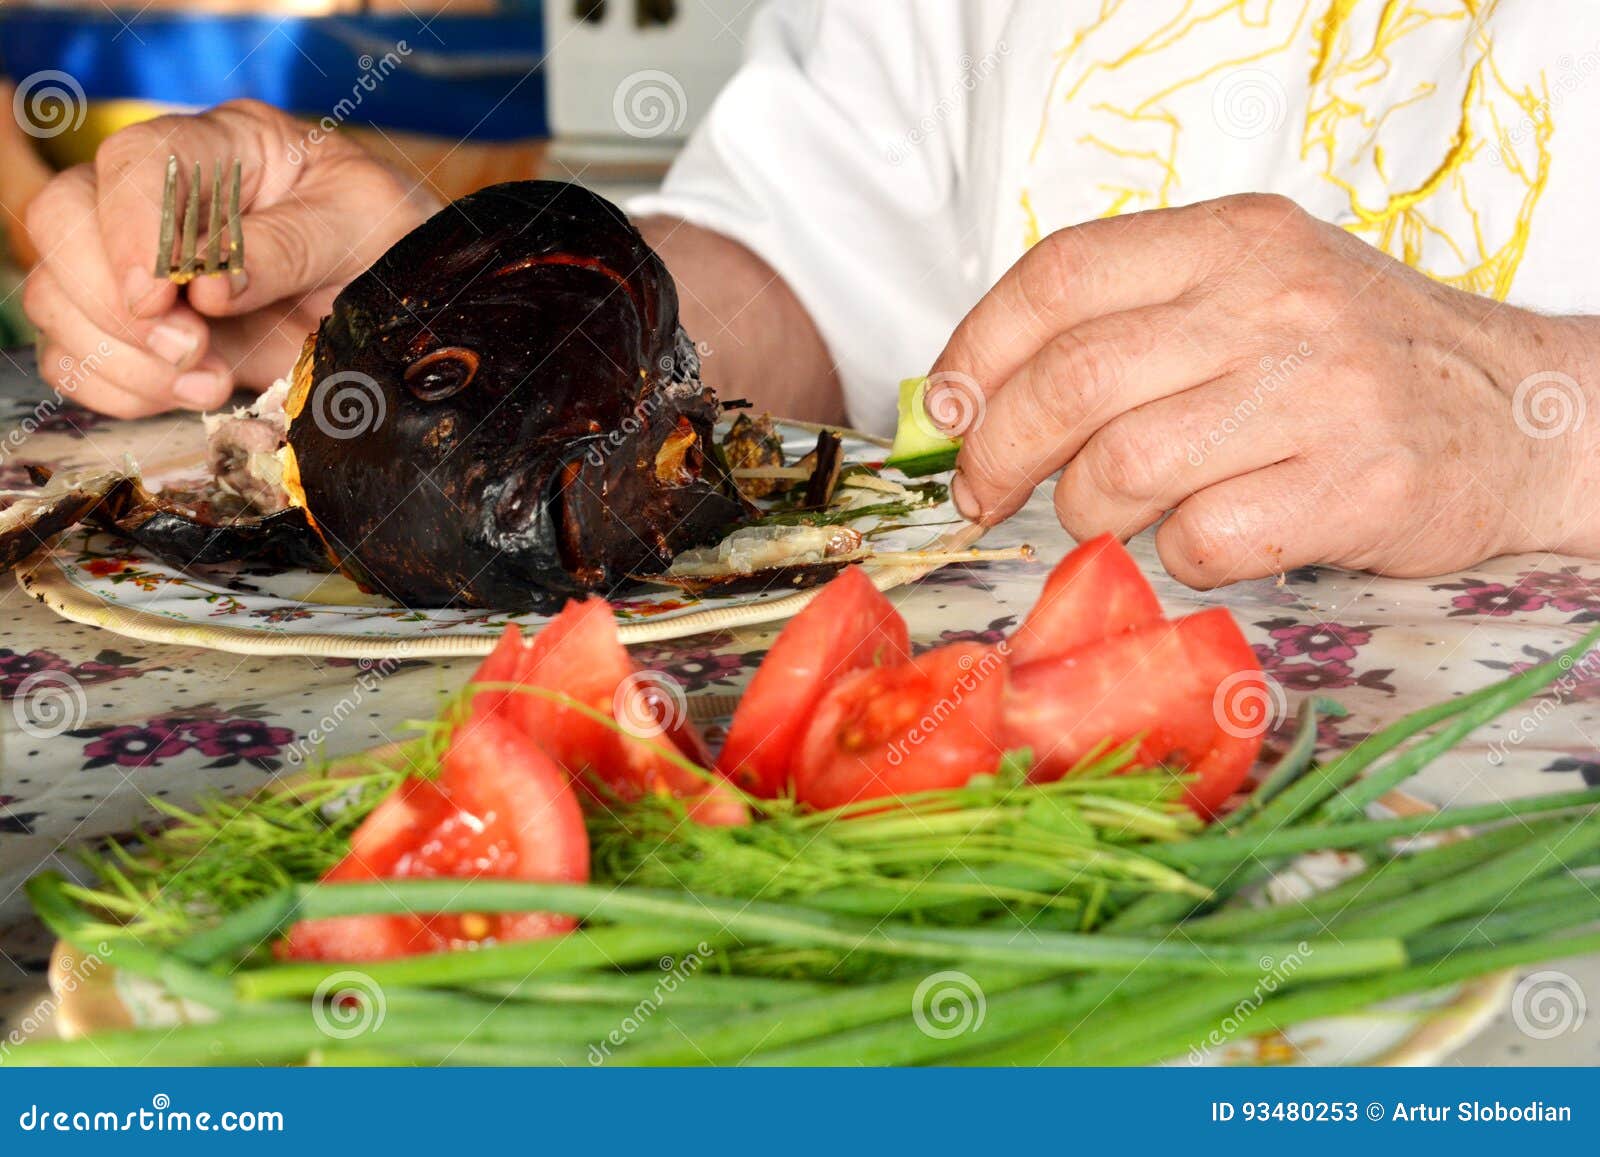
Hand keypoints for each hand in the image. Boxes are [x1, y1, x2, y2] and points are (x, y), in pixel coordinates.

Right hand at [23, 99, 438, 417]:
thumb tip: (206, 285)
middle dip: (113, 300)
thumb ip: (288, 248)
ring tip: (208, 381)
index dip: (129, 229)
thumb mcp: (365, 229)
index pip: (134, 161)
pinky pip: (81, 357)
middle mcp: (167, 199)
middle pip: (63, 221)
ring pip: (58, 295)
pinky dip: (121, 387)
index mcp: (227, 147)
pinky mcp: (146, 332)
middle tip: (191, 349)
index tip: (160, 296)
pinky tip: (190, 394)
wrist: (413, 307)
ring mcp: (145, 267)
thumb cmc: (396, 245)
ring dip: (120, 354)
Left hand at [929, 193, 1599, 585]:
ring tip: (1110, 515)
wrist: (1520, 412)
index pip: (1060, 275)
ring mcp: (1321, 395)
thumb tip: (971, 399)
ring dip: (1086, 512)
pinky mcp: (1355, 489)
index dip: (975, 350)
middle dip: (999, 454)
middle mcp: (1275, 303)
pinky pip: (1199, 541)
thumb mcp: (1253, 293)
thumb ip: (1131, 323)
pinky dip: (1174, 555)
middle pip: (1072, 383)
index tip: (942, 412)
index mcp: (1234, 239)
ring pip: (1122, 470)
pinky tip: (1204, 538)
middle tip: (983, 495)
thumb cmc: (1352, 360)